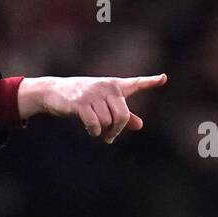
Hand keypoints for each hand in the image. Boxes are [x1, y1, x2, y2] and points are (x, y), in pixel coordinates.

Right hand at [16, 74, 167, 142]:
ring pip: (107, 122)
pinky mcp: (80, 103)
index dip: (151, 81)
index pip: (136, 83)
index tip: (163, 78)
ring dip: (102, 132)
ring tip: (96, 130)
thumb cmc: (81, 99)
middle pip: (122, 116)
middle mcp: (107, 87)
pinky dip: (93, 131)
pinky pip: (94, 124)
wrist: (54, 92)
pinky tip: (90, 130)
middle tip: (110, 137)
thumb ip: (123, 115)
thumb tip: (140, 125)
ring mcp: (93, 94)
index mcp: (115, 86)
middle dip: (117, 130)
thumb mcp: (103, 105)